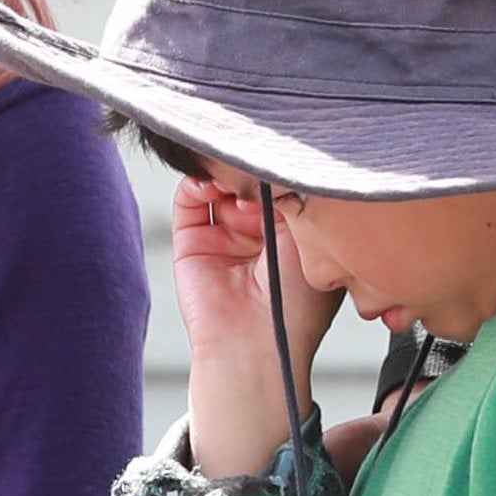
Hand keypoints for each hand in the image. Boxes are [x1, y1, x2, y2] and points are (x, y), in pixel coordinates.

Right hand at [169, 178, 346, 474]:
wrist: (255, 344)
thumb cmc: (295, 302)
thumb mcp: (306, 235)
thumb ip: (288, 191)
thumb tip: (269, 153)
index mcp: (293, 233)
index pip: (283, 183)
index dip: (281, 165)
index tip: (284, 151)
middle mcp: (258, 232)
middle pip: (249, 180)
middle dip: (251, 164)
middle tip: (256, 156)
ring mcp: (224, 235)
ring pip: (219, 185)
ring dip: (223, 170)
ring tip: (231, 168)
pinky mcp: (193, 242)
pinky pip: (189, 200)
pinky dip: (195, 184)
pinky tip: (208, 182)